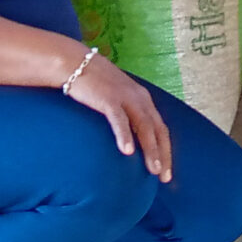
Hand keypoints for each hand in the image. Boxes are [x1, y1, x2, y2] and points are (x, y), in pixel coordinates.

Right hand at [63, 52, 173, 180]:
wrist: (75, 63)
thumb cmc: (94, 84)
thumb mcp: (116, 98)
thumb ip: (126, 114)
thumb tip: (129, 139)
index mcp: (143, 99)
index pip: (160, 128)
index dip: (166, 150)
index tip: (166, 172)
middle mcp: (139, 97)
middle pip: (157, 129)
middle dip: (163, 154)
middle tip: (164, 178)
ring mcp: (125, 97)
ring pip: (144, 126)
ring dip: (151, 149)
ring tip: (153, 169)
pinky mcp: (109, 98)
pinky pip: (120, 120)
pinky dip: (125, 135)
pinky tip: (127, 152)